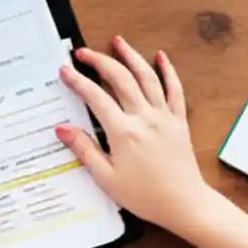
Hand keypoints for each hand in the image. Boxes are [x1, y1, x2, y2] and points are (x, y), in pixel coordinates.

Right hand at [55, 36, 216, 233]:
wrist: (185, 205)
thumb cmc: (145, 196)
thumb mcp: (106, 178)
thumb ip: (84, 150)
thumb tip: (63, 129)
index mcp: (123, 132)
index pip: (95, 97)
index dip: (78, 81)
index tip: (65, 71)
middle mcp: (144, 118)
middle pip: (120, 78)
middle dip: (100, 61)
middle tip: (83, 52)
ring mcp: (164, 117)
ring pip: (147, 77)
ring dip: (131, 56)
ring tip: (118, 41)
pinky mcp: (179, 121)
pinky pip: (174, 90)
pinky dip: (168, 71)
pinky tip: (161, 57)